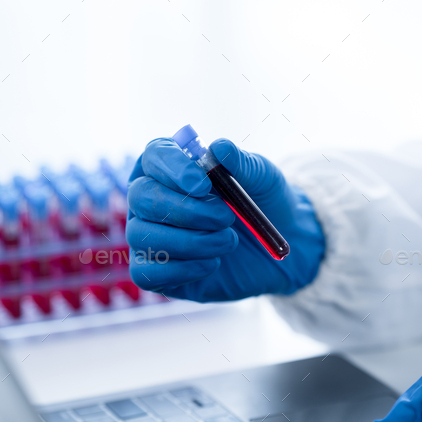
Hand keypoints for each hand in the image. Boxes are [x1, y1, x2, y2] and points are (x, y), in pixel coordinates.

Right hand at [126, 136, 324, 300]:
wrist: (280, 247)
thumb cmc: (264, 202)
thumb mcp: (262, 178)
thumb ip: (241, 162)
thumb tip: (219, 148)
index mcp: (172, 166)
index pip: (154, 156)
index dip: (173, 169)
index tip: (203, 185)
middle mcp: (151, 199)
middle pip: (141, 196)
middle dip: (185, 210)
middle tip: (226, 217)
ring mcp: (149, 236)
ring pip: (142, 236)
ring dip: (190, 241)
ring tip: (228, 241)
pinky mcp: (156, 272)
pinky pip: (146, 273)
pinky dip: (181, 269)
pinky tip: (212, 264)